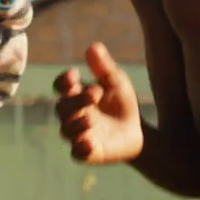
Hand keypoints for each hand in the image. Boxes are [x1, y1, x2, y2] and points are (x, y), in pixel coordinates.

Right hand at [54, 43, 143, 163]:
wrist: (139, 131)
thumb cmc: (122, 103)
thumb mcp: (117, 82)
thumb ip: (104, 67)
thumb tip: (93, 46)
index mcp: (77, 95)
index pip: (61, 86)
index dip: (63, 81)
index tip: (75, 75)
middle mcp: (73, 115)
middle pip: (62, 107)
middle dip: (76, 101)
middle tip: (96, 94)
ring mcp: (78, 134)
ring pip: (66, 130)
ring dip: (76, 124)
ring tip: (91, 120)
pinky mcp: (87, 152)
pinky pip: (77, 153)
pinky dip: (81, 148)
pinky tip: (90, 143)